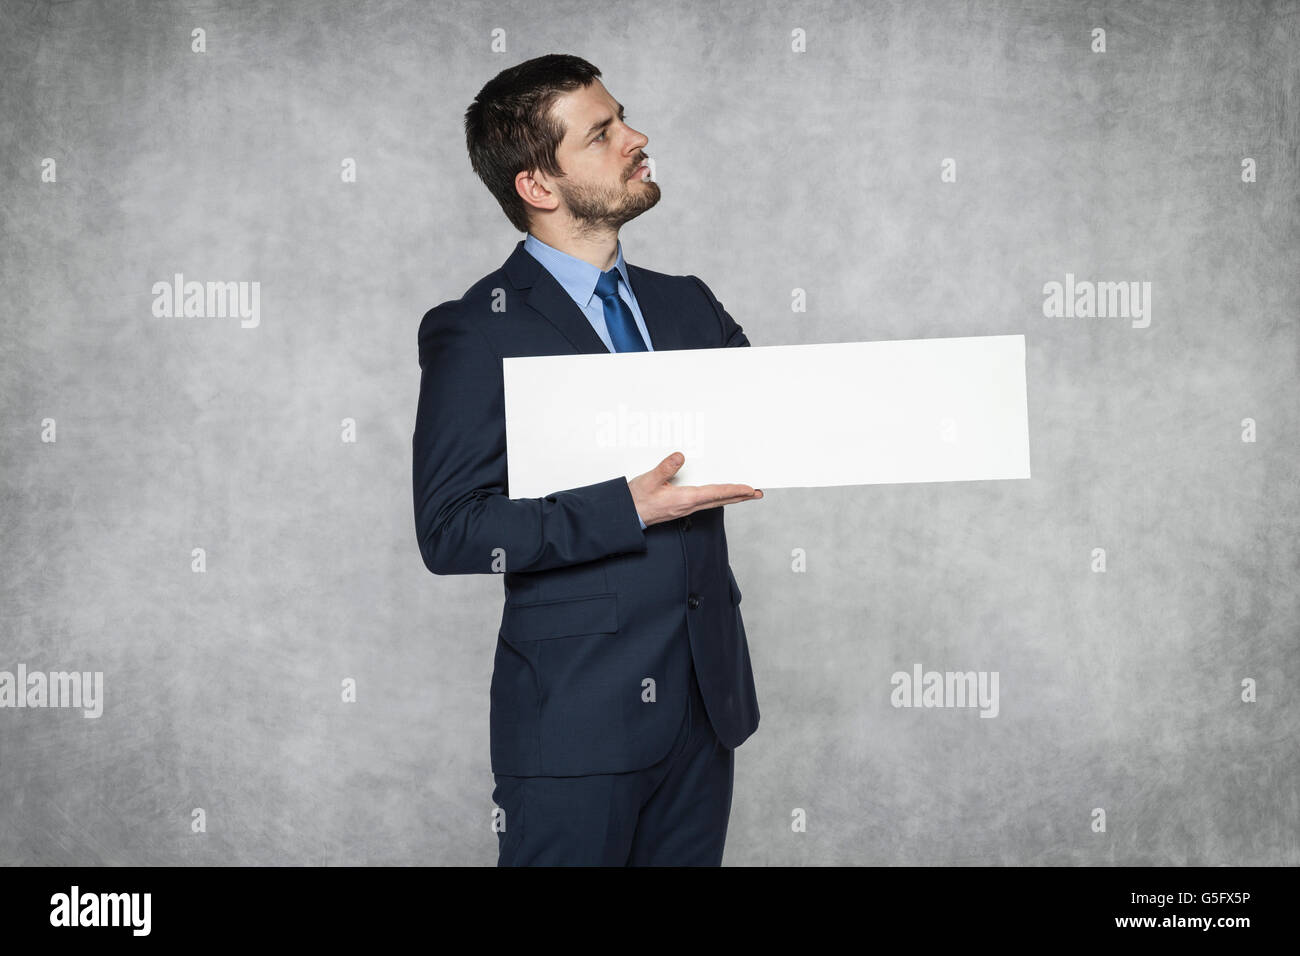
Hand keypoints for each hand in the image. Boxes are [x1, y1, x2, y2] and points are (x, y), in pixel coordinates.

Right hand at [627, 452, 762, 527]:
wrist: (627, 516)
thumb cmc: (636, 500)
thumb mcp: (649, 480)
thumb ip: (665, 468)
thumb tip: (680, 456)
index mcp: (684, 499)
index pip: (716, 493)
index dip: (734, 490)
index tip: (750, 489)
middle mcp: (689, 506)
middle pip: (721, 500)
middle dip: (741, 496)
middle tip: (758, 493)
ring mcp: (686, 508)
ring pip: (715, 502)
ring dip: (732, 498)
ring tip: (746, 494)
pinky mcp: (682, 508)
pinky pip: (706, 502)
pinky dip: (719, 498)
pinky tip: (721, 495)